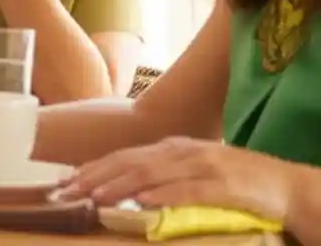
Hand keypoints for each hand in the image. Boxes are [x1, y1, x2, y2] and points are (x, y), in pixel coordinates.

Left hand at [58, 137, 298, 219]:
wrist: (285, 184)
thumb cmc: (234, 180)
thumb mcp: (191, 170)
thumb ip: (160, 174)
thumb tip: (123, 187)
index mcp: (171, 148)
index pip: (122, 156)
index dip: (92, 168)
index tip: (64, 182)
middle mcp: (182, 152)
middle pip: (129, 162)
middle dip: (95, 177)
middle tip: (67, 192)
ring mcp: (203, 166)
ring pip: (152, 173)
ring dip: (119, 185)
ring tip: (94, 197)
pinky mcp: (224, 184)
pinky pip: (190, 190)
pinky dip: (165, 194)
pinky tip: (144, 202)